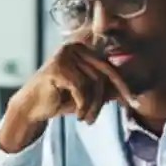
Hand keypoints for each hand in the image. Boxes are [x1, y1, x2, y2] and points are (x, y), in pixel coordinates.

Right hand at [0, 40, 137, 152]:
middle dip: (103, 100)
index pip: (109, 66)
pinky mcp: (58, 67)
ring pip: (93, 83)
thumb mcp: (88, 94)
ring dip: (92, 106)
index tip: (133, 102)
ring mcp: (65, 55)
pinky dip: (82, 105)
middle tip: (96, 118)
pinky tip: (77, 114)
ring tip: (85, 118)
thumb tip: (134, 91)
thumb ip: (107, 89)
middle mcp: (74, 47)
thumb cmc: (60, 99)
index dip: (122, 85)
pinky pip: (81, 88)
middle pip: (103, 74)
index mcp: (83, 49)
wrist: (31, 108)